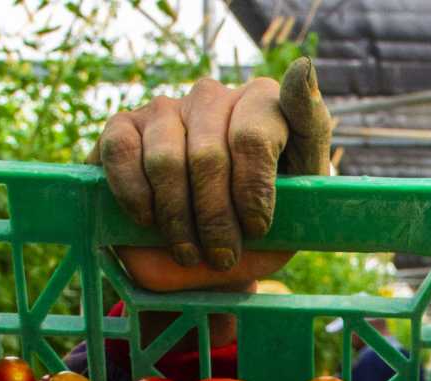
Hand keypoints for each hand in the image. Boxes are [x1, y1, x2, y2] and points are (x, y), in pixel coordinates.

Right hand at [92, 58, 330, 284]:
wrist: (201, 257)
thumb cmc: (257, 231)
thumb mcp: (297, 212)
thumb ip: (307, 163)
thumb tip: (302, 74)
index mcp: (267, 107)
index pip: (263, 130)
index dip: (255, 184)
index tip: (258, 224)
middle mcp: (217, 97)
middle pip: (212, 156)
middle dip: (216, 218)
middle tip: (222, 256)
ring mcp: (167, 107)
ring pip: (167, 161)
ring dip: (177, 219)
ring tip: (189, 251)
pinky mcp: (123, 125)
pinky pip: (124, 154)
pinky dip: (136, 198)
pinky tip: (148, 220)